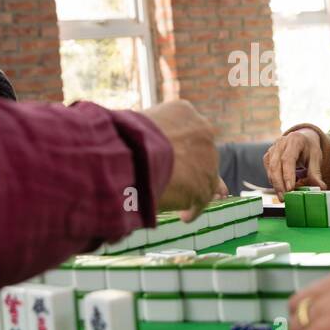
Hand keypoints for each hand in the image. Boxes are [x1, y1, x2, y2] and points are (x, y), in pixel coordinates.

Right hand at [143, 100, 220, 219]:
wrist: (131, 152)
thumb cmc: (122, 138)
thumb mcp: (135, 127)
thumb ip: (148, 136)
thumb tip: (137, 149)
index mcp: (183, 112)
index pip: (189, 131)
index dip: (183, 148)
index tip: (176, 161)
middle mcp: (202, 130)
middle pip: (203, 154)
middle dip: (195, 170)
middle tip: (186, 185)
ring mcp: (207, 157)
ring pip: (206, 177)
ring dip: (194, 192)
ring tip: (183, 208)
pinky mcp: (204, 183)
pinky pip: (201, 199)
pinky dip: (193, 209)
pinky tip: (184, 217)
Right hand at [263, 127, 326, 194]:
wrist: (302, 139)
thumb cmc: (309, 148)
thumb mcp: (316, 158)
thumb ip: (316, 173)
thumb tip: (321, 187)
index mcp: (295, 140)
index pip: (288, 159)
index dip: (288, 175)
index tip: (290, 188)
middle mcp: (281, 143)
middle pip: (275, 164)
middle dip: (279, 183)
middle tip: (284, 197)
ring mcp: (273, 149)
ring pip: (270, 168)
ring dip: (275, 184)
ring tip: (282, 196)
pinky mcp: (268, 156)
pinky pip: (268, 170)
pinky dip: (273, 180)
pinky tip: (279, 188)